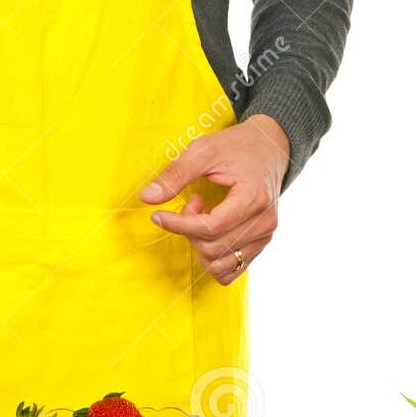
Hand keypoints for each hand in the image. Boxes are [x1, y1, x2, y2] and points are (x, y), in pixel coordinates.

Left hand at [139, 115, 290, 285]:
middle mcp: (264, 223)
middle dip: (189, 230)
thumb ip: (175, 175)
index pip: (210, 228)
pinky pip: (231, 270)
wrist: (269, 148)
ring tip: (203, 214)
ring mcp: (265, 236)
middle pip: (212, 248)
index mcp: (253, 198)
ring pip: (220, 265)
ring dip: (200, 245)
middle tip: (191, 202)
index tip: (157, 215)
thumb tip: (146, 198)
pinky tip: (211, 231)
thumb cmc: (236, 146)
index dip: (178, 225)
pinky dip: (212, 257)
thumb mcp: (203, 150)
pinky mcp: (261, 244)